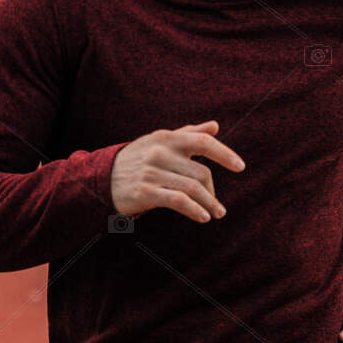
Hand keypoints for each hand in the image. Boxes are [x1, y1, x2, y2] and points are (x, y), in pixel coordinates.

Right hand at [110, 120, 244, 224]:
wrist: (102, 178)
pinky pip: (178, 201)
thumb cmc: (138, 159)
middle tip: (218, 206)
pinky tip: (202, 217)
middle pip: (200, 173)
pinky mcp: (145, 191)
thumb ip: (188, 133)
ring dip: (209, 204)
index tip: (240, 167)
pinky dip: (195, 210)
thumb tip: (215, 125)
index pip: (203, 142)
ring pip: (192, 189)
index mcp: (167, 137)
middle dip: (213, 192)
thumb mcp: (160, 141)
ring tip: (216, 214)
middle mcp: (160, 152)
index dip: (224, 154)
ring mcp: (152, 172)